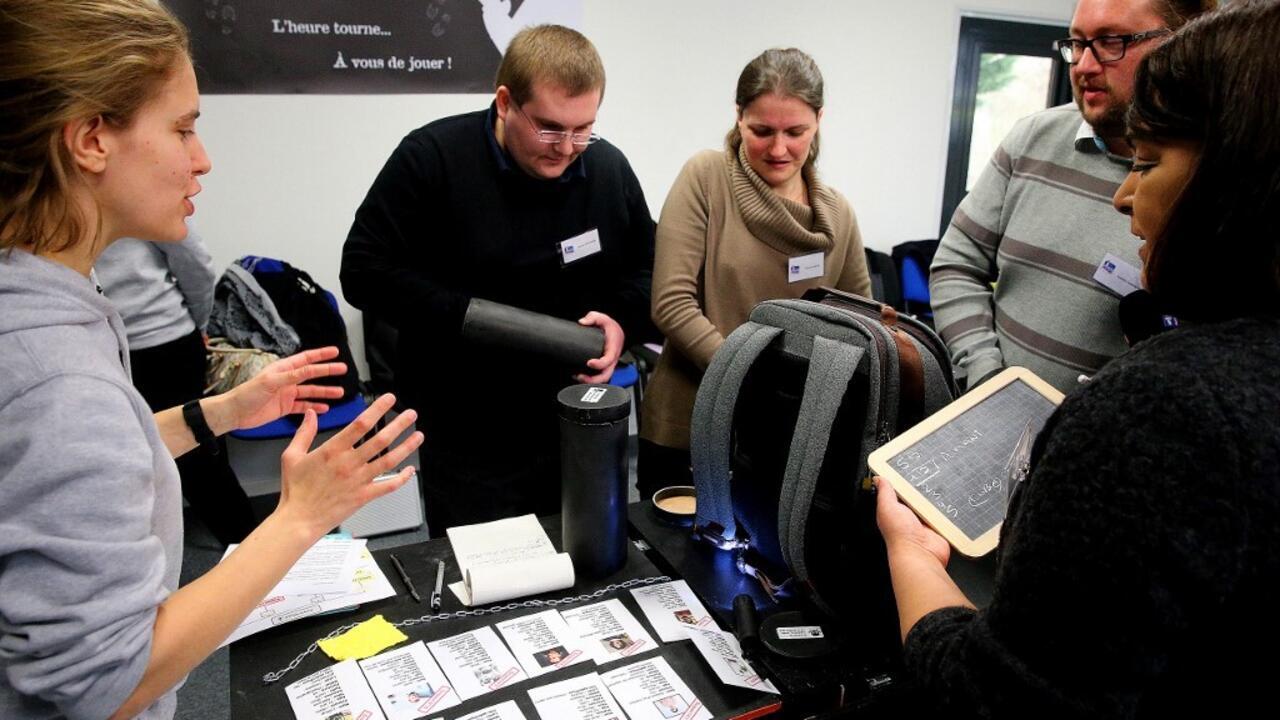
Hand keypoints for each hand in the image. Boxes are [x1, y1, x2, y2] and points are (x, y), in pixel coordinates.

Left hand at [220, 347, 346, 430]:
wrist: (235, 413)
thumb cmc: (246, 394)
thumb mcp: (271, 382)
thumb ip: (292, 376)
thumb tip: (309, 369)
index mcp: (282, 369)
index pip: (306, 359)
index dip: (321, 355)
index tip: (335, 352)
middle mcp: (286, 380)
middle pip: (312, 374)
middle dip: (327, 372)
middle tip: (342, 369)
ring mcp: (286, 394)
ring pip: (310, 391)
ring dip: (324, 392)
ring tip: (339, 393)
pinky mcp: (285, 407)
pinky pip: (303, 406)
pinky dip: (314, 407)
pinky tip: (324, 408)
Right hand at [277, 394, 423, 537]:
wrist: (298, 520)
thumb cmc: (295, 491)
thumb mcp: (291, 456)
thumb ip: (304, 433)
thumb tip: (311, 414)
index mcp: (332, 450)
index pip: (361, 424)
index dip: (378, 409)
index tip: (389, 400)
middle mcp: (349, 464)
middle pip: (380, 440)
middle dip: (399, 424)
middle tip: (411, 414)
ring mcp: (358, 481)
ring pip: (389, 460)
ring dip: (406, 447)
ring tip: (418, 435)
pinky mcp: (363, 496)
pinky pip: (387, 486)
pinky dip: (402, 478)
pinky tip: (410, 470)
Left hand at [575, 311, 623, 383]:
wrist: (617, 332)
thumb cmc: (612, 328)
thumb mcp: (603, 319)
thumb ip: (593, 317)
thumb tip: (583, 322)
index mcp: (613, 349)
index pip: (608, 360)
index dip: (599, 364)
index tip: (589, 362)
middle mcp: (612, 360)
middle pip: (606, 376)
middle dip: (592, 379)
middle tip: (579, 376)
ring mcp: (609, 365)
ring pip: (602, 379)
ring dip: (590, 381)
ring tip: (577, 377)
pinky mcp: (604, 367)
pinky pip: (599, 376)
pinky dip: (590, 379)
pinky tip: (580, 375)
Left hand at [875, 477, 950, 567]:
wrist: (920, 553)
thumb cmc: (900, 535)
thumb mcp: (887, 506)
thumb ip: (885, 492)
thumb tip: (878, 478)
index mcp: (896, 510)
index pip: (901, 490)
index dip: (905, 480)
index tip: (910, 470)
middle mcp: (911, 515)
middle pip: (919, 494)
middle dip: (924, 487)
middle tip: (927, 478)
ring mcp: (925, 520)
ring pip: (933, 502)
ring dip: (936, 498)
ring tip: (938, 491)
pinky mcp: (938, 525)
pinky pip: (945, 513)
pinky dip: (947, 509)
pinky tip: (946, 504)